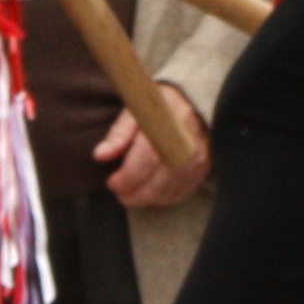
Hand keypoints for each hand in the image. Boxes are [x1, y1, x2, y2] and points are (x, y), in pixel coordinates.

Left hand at [96, 86, 211, 207]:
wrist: (195, 103)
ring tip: (132, 195)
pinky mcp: (203, 170)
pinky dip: (163, 199)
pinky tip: (150, 194)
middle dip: (134, 194)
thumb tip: (100, 155)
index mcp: (167, 126)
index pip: (145, 160)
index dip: (126, 177)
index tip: (112, 182)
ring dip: (147, 200)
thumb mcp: (137, 110)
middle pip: (158, 183)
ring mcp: (198, 160)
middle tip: (120, 193)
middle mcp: (186, 146)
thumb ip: (118, 133)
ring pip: (169, 192)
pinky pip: (182, 194)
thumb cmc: (160, 108)